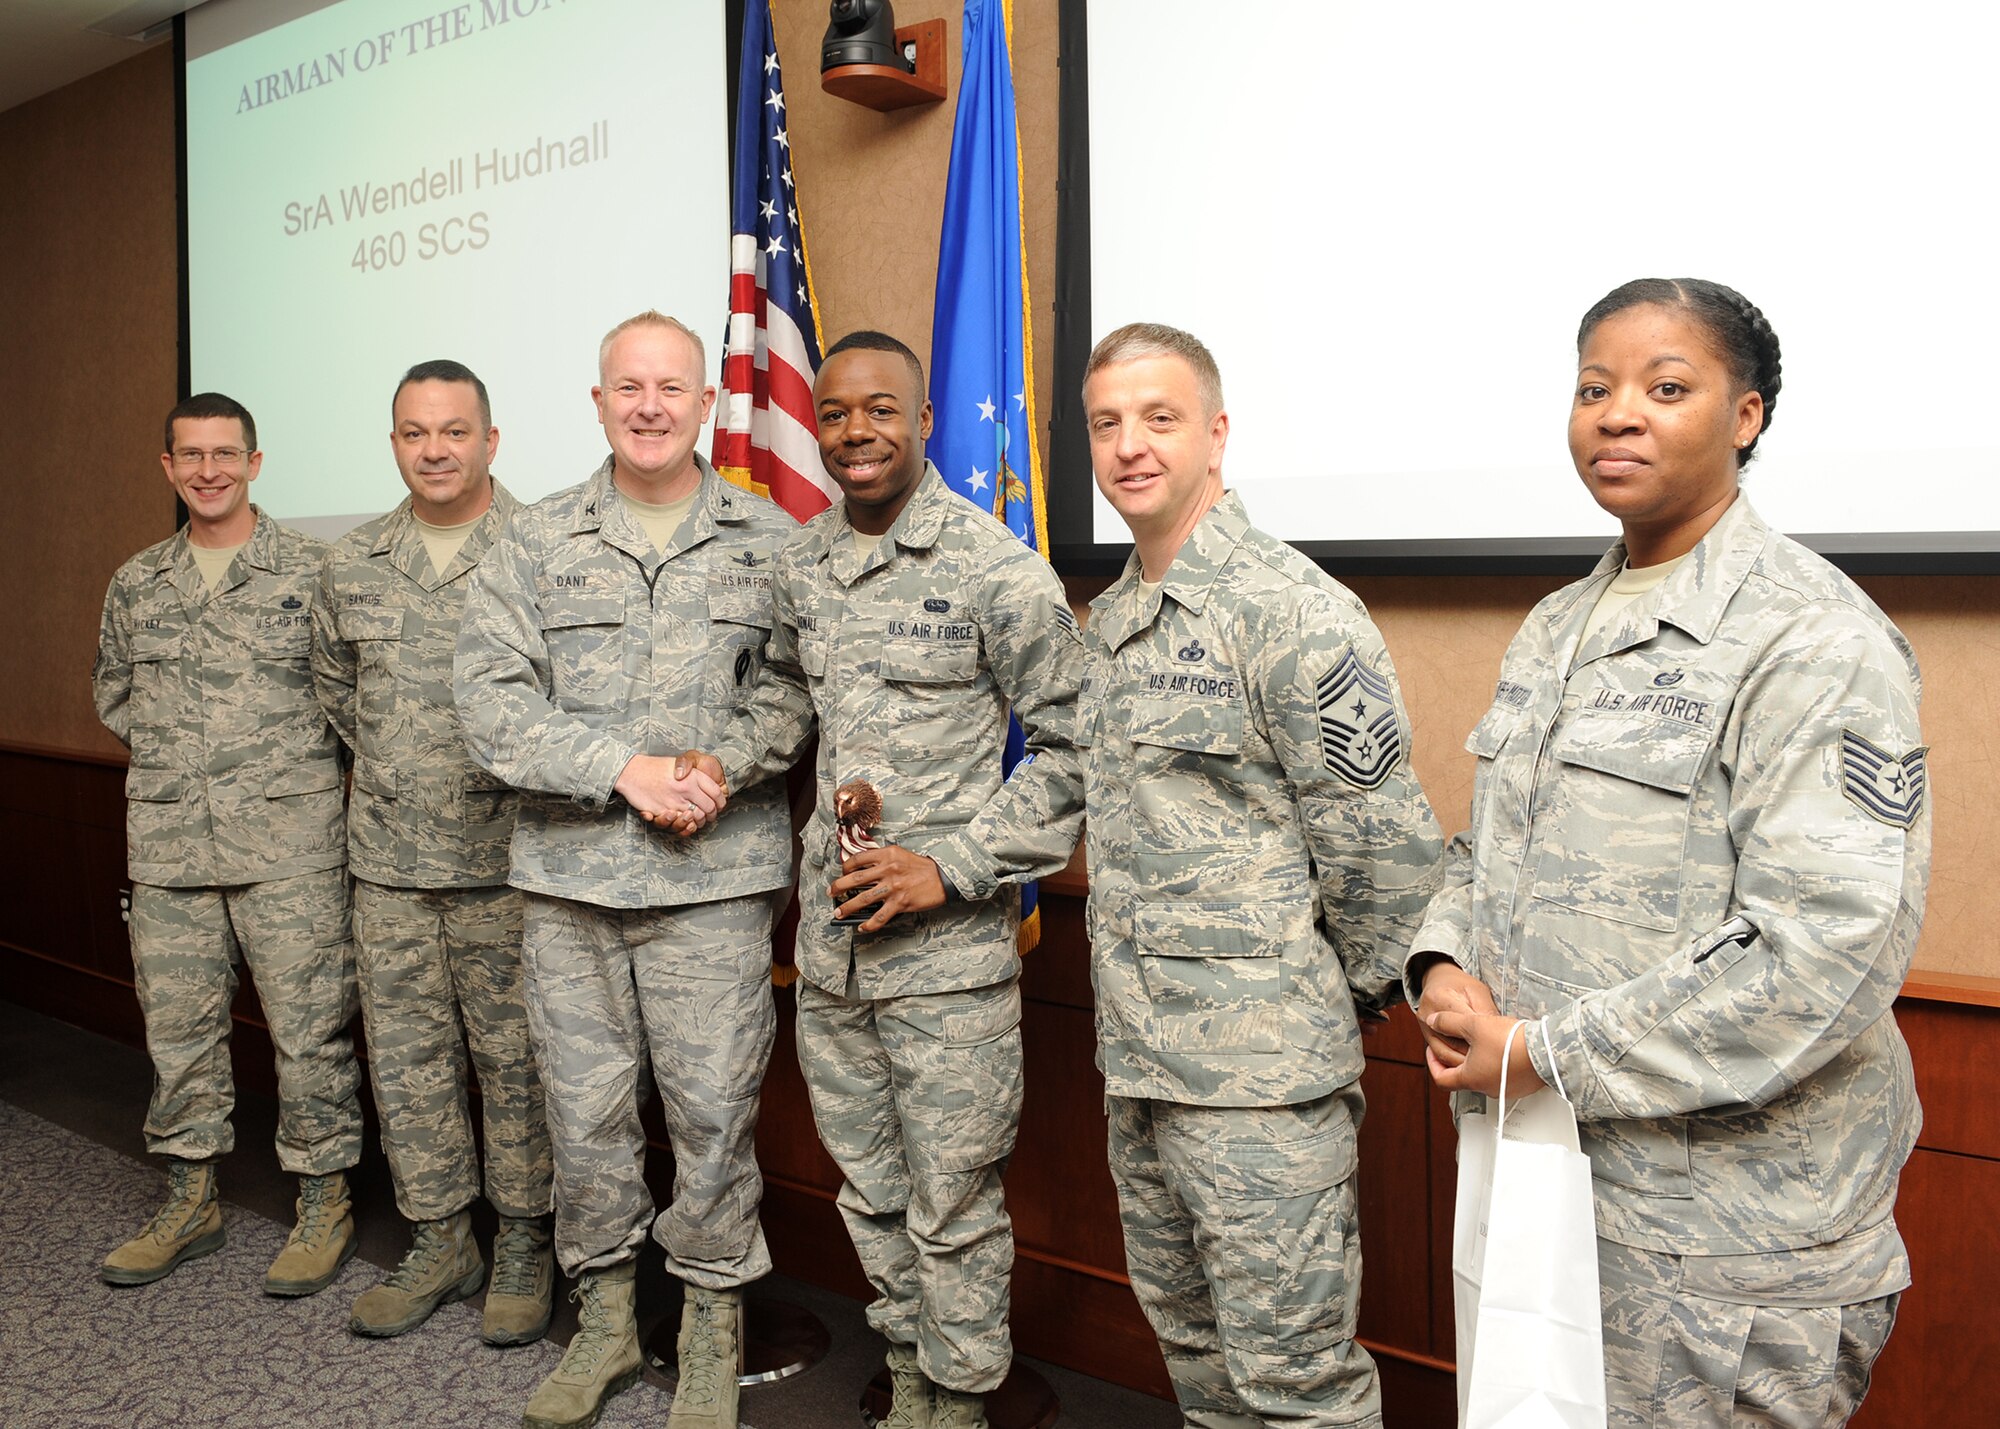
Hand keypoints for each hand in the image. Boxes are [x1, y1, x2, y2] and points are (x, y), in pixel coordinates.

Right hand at [616, 754, 724, 835]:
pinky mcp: (664, 810)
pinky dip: (685, 825)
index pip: (716, 792)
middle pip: (709, 807)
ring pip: (696, 817)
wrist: (632, 771)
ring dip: (698, 821)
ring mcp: (676, 800)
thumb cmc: (655, 767)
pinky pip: (680, 823)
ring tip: (696, 818)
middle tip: (709, 815)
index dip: (720, 801)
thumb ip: (694, 771)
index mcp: (693, 775)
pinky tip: (685, 821)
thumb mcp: (678, 762)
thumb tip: (708, 783)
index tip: (719, 805)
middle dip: (711, 814)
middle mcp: (687, 788)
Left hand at [829, 845, 946, 934]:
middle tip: (831, 893)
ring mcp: (893, 887)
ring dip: (847, 908)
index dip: (845, 867)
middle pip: (855, 879)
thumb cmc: (922, 867)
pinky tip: (862, 927)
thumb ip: (882, 859)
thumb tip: (862, 869)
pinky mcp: (900, 902)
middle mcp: (888, 869)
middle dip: (838, 887)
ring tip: (839, 913)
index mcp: (887, 855)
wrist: (943, 877)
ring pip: (863, 899)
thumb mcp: (900, 854)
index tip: (842, 874)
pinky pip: (880, 916)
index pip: (858, 859)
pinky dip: (869, 924)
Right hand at [1414, 956, 1497, 1070]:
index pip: (1463, 1024)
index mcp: (1439, 998)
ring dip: (1466, 1062)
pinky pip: (1441, 1056)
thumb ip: (1486, 1010)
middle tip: (1496, 1057)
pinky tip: (1472, 1063)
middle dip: (1476, 1054)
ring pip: (1445, 1054)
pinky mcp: (1426, 1038)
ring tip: (1485, 1063)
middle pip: (1453, 1043)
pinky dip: (1457, 1062)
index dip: (1482, 1036)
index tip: (1498, 1043)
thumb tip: (1496, 1031)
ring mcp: (1424, 1028)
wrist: (1438, 982)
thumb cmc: (1459, 985)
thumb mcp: (1477, 990)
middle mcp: (1426, 1014)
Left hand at [1422, 1009, 1543, 1098]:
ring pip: (1485, 1076)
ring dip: (1480, 1061)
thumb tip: (1433, 1020)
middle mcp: (1488, 1089)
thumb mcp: (1473, 1025)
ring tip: (1483, 1042)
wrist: (1547, 1051)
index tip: (1432, 1051)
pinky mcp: (1523, 1086)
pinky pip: (1504, 1076)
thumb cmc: (1511, 1042)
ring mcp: (1507, 1089)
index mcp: (1471, 1079)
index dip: (1432, 1064)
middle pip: (1464, 1077)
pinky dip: (1499, 1064)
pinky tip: (1505, 1048)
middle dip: (1458, 1060)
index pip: (1442, 1079)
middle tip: (1457, 1044)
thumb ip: (1449, 1022)